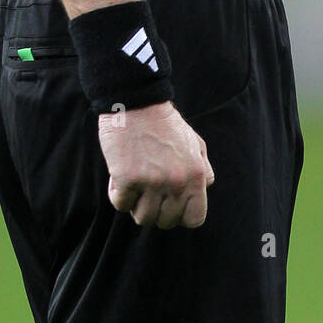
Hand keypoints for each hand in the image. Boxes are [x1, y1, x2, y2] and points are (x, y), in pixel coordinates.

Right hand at [98, 101, 214, 229]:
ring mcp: (152, 182)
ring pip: (142, 218)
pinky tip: (120, 175)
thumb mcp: (195, 142)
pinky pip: (120, 204)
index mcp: (196, 175)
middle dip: (155, 209)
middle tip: (148, 189)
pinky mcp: (127, 178)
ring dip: (136, 203)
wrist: (138, 101)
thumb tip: (205, 188)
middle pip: (165, 221)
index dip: (180, 215)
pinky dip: (117, 193)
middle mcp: (177, 182)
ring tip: (135, 182)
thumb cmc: (165, 123)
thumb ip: (203, 168)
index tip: (169, 203)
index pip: (194, 219)